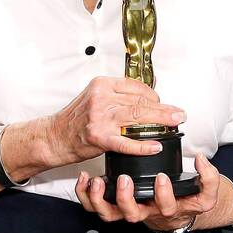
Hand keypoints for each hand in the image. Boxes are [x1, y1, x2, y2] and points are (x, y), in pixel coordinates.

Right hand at [45, 76, 185, 165]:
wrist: (53, 137)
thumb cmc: (74, 120)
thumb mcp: (93, 97)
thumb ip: (116, 96)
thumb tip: (145, 98)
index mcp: (101, 85)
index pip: (135, 86)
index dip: (153, 95)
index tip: (162, 103)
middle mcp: (101, 99)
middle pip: (140, 102)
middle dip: (164, 109)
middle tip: (179, 114)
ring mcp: (100, 118)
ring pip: (137, 117)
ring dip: (160, 121)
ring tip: (174, 123)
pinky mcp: (99, 137)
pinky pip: (126, 142)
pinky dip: (143, 146)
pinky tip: (155, 146)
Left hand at [75, 153, 220, 232]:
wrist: (174, 212)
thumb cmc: (185, 199)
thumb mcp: (204, 192)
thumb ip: (209, 178)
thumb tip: (202, 160)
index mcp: (167, 209)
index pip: (166, 207)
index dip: (163, 194)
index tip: (163, 177)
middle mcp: (146, 212)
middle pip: (132, 214)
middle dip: (126, 198)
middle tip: (126, 179)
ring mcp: (127, 211)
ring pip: (109, 214)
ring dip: (100, 199)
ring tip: (97, 182)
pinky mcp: (113, 206)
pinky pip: (94, 206)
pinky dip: (85, 195)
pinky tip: (86, 178)